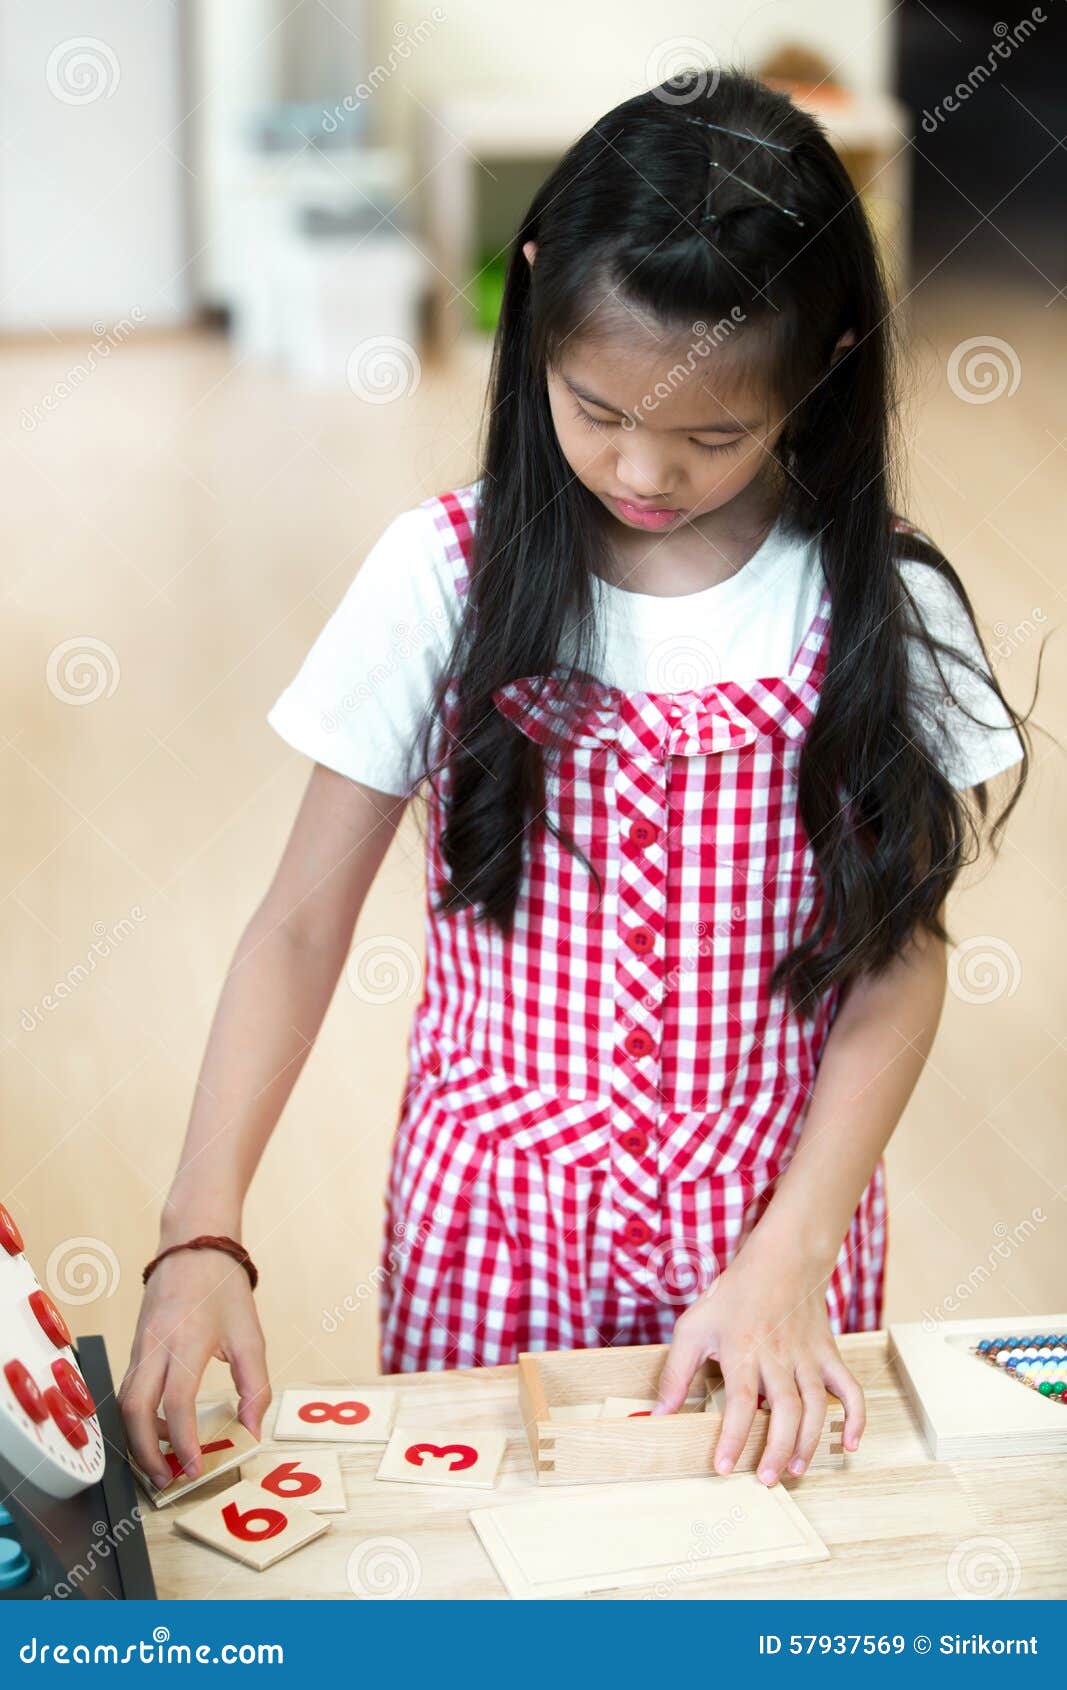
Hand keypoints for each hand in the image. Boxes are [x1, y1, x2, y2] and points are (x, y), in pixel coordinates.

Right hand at [118, 1249, 269, 1488]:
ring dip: (139, 1437)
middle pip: (135, 1411)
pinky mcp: (135, 1345)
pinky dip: (139, 1415)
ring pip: (125, 1402)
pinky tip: (161, 1427)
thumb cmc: (224, 1287)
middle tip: (166, 1479)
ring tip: (164, 1461)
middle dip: (146, 1453)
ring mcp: (140, 1344)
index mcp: (188, 1341)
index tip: (195, 1469)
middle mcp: (156, 1345)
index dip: (183, 1444)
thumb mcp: (251, 1337)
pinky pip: (129, 1387)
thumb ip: (254, 1387)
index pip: (176, 1404)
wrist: (194, 1244)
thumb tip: (252, 1430)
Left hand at [652, 1251, 863, 1485]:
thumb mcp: (693, 1327)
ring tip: (796, 1470)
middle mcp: (778, 1356)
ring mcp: (808, 1356)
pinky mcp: (828, 1354)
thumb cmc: (733, 1297)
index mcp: (743, 1350)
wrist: (781, 1261)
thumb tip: (659, 1415)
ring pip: (817, 1405)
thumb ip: (676, 1373)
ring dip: (810, 1442)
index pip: (740, 1402)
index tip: (723, 1467)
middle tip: (766, 1479)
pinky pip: (850, 1388)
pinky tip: (850, 1444)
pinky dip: (856, 1418)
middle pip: (785, 1409)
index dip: (732, 1437)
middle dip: (778, 1449)